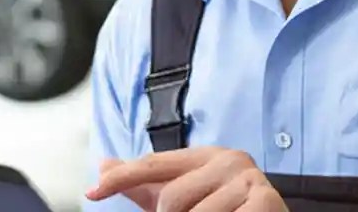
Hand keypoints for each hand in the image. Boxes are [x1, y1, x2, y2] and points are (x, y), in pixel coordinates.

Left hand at [87, 147, 287, 211]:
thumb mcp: (186, 201)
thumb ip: (147, 186)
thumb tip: (105, 163)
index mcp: (209, 155)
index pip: (153, 163)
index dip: (121, 177)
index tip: (92, 192)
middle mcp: (230, 159)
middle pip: (169, 197)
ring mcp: (250, 179)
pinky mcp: (265, 201)